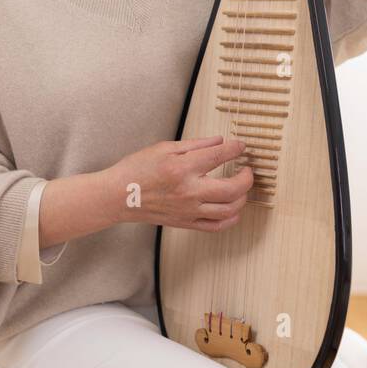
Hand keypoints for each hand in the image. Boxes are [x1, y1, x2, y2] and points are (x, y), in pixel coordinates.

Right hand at [103, 135, 253, 231]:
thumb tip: (221, 141)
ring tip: (242, 187)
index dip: (236, 148)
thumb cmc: (137, 168)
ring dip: (243, 198)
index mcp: (182, 167)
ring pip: (229, 210)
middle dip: (247, 178)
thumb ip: (196, 144)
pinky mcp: (186, 222)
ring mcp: (188, 210)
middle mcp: (188, 191)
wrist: (119, 195)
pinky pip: (216, 226)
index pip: (219, 156)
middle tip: (247, 169)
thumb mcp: (165, 147)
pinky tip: (234, 209)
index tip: (241, 146)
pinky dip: (231, 219)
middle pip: (232, 189)